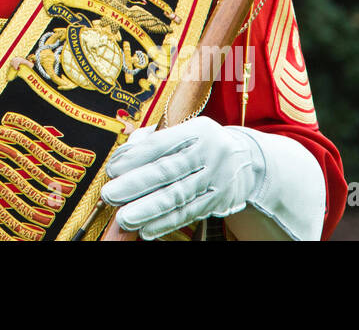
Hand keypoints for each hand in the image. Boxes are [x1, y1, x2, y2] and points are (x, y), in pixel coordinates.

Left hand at [101, 116, 324, 239]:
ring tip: (124, 218)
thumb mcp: (185, 131)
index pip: (161, 144)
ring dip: (147, 210)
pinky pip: (188, 214)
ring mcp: (215, 179)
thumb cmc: (203, 143)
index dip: (135, 157)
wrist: (247, 160)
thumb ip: (152, 140)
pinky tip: (146, 229)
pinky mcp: (217, 201)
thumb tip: (122, 155)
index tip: (112, 169)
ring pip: (177, 196)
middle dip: (135, 185)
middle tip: (110, 194)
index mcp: (197, 130)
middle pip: (168, 171)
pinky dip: (165, 223)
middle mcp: (209, 153)